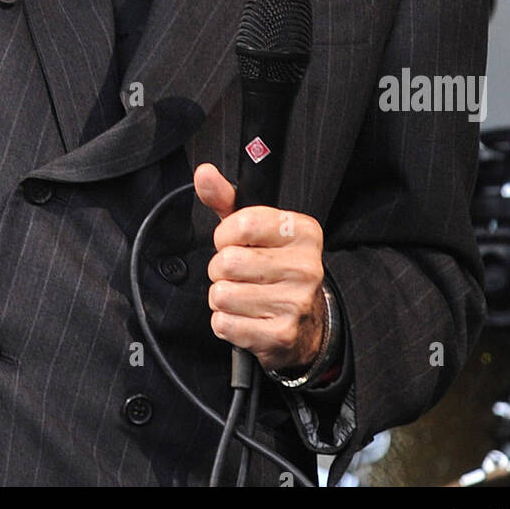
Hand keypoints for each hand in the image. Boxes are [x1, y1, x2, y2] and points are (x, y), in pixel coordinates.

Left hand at [194, 162, 325, 373]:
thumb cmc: (273, 266)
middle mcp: (306, 267)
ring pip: (222, 295)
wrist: (306, 321)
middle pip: (228, 262)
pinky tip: (245, 317)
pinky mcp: (282, 335)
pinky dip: (225, 322)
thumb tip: (203, 173)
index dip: (225, 236)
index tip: (233, 243)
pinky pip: (225, 324)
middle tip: (237, 274)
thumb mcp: (254, 228)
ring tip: (242, 295)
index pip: (242, 224)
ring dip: (221, 297)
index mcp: (303, 232)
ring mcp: (296, 303)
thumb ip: (226, 198)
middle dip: (220, 269)